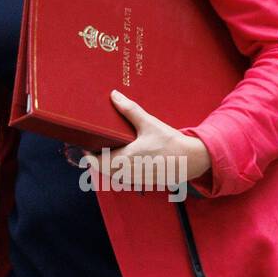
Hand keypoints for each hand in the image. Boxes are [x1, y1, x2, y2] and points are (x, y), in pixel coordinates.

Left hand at [79, 89, 211, 189]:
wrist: (192, 160)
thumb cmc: (170, 142)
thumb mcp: (148, 123)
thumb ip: (129, 110)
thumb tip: (114, 95)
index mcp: (125, 159)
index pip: (95, 162)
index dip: (87, 154)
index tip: (85, 143)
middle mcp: (128, 172)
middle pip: (102, 169)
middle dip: (96, 158)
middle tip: (94, 143)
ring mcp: (136, 179)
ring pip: (113, 174)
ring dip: (108, 164)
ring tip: (107, 148)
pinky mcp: (144, 181)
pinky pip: (125, 177)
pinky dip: (120, 169)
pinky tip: (124, 157)